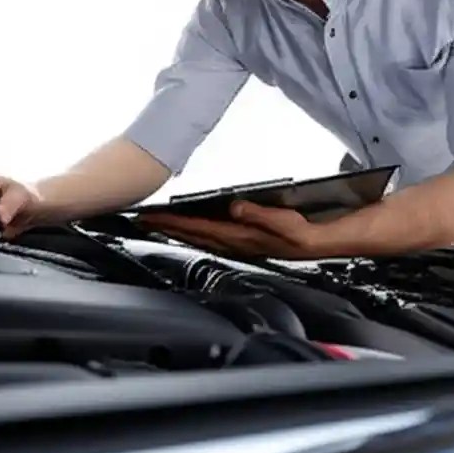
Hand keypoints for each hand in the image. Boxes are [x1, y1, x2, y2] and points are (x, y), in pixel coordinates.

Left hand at [135, 200, 321, 258]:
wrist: (311, 245)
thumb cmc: (297, 232)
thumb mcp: (281, 221)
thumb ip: (256, 214)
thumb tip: (235, 207)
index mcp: (236, 236)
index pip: (196, 227)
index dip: (172, 222)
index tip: (151, 217)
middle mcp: (230, 242)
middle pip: (189, 234)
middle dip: (164, 227)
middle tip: (142, 220)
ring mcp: (232, 244)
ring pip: (194, 237)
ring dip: (174, 231)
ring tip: (155, 224)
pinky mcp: (237, 241)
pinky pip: (205, 238)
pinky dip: (189, 233)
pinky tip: (185, 230)